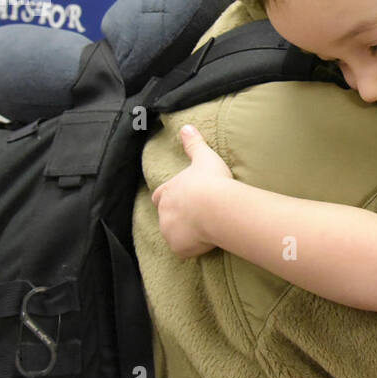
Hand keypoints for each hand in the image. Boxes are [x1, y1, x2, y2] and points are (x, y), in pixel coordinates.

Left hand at [151, 124, 232, 258]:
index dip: (168, 198)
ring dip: (185, 234)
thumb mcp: (203, 158)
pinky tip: (207, 242)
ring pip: (174, 235)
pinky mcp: (179, 247)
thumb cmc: (210, 182)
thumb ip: (193, 143)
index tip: (181, 200)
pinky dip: (193, 248)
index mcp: (167, 192)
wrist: (216, 207)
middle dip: (178, 218)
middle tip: (197, 217)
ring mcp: (169, 231)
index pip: (159, 196)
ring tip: (205, 230)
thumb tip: (186, 127)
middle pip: (166, 217)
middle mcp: (163, 213)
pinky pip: (184, 250)